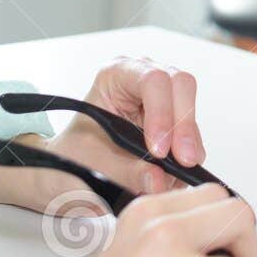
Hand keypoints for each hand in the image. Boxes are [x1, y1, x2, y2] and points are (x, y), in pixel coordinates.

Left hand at [0, 57, 208, 210]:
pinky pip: (192, 134)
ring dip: (189, 143)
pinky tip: (175, 175)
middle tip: (182, 162)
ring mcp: (161, 100)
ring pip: (191, 109)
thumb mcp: (88, 165)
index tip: (158, 151)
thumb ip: (123, 172)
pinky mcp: (172, 125)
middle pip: (181, 86)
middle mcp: (143, 81)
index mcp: (116, 76)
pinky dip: (188, 155)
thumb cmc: (69, 159)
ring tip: (176, 174)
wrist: (65, 174)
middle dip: (182, 126)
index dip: (161, 113)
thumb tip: (157, 180)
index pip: (152, 80)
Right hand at [83, 184, 256, 256]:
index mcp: (144, 213)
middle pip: (237, 214)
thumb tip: (214, 234)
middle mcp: (162, 227)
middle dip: (247, 243)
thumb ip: (168, 234)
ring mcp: (180, 254)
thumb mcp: (129, 255)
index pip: (212, 195)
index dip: (230, 220)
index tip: (233, 239)